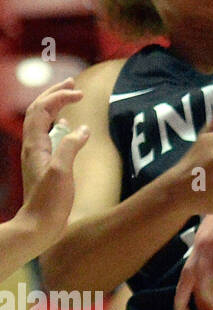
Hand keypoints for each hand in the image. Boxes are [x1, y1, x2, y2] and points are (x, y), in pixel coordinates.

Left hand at [17, 78, 89, 246]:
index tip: (80, 93)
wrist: (38, 226)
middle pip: (38, 111)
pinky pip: (48, 134)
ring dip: (55, 105)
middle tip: (72, 83)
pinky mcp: (44, 163)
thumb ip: (71, 146)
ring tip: (70, 96)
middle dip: (54, 94)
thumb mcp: (62, 171)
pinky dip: (58, 122)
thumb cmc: (49, 201)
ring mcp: (37, 155)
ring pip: (42, 121)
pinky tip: (67, 125)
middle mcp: (32, 147)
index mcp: (35, 145)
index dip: (60, 97)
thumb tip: (83, 128)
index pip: (42, 110)